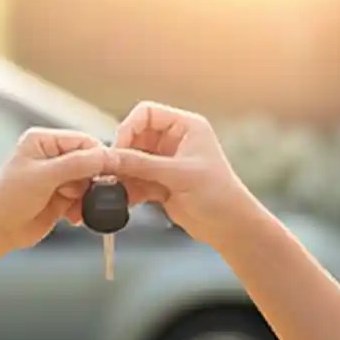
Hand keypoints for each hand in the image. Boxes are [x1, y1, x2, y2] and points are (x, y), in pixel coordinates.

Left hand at [0, 128, 114, 250]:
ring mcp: (56, 178)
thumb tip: (108, 156)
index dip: (99, 156)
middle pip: (89, 162)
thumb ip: (77, 164)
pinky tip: (73, 217)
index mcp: (43, 141)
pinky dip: (83, 208)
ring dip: (88, 197)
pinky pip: (83, 199)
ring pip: (88, 182)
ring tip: (76, 208)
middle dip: (93, 180)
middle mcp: (51, 156)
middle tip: (93, 193)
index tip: (113, 171)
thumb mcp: (45, 176)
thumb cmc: (8, 198)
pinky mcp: (60, 198)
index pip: (83, 141)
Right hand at [110, 101, 254, 245]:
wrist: (229, 227)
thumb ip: (142, 165)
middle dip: (122, 154)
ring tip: (115, 188)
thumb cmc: (218, 194)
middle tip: (110, 171)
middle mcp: (174, 141)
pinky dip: (128, 189)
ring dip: (123, 174)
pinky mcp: (161, 183)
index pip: (147, 113)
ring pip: (132, 160)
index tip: (119, 149)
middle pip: (135, 137)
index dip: (129, 128)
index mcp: (185, 126)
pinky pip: (136, 180)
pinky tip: (125, 200)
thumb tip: (110, 157)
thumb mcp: (178, 174)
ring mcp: (166, 162)